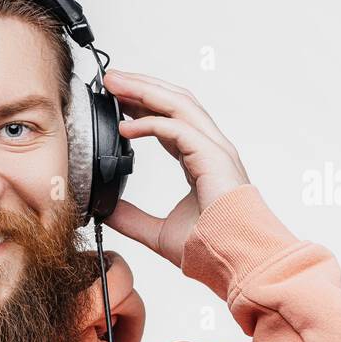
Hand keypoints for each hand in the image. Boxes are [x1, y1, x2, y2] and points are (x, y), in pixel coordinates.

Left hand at [101, 71, 249, 267]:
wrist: (235, 261)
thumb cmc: (210, 248)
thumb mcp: (157, 232)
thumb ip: (132, 218)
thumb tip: (106, 210)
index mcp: (200, 161)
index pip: (170, 121)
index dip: (143, 107)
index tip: (117, 101)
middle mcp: (210, 149)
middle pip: (174, 103)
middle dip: (141, 87)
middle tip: (111, 79)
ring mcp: (215, 150)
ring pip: (178, 105)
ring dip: (144, 91)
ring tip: (115, 84)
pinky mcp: (213, 157)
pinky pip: (178, 129)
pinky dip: (150, 124)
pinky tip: (126, 127)